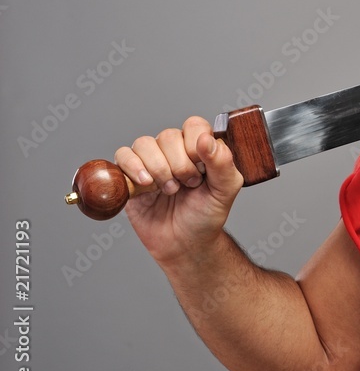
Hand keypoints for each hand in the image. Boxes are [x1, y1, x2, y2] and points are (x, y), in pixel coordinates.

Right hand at [115, 117, 243, 265]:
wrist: (184, 244)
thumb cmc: (206, 216)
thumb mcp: (224, 191)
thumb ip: (222, 163)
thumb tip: (206, 138)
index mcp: (201, 149)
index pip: (194, 126)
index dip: (195, 144)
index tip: (202, 169)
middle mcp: (176, 151)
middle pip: (168, 135)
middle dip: (179, 164)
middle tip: (187, 185)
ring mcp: (152, 162)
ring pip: (145, 143)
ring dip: (158, 168)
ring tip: (169, 190)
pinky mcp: (131, 175)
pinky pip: (123, 156)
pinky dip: (133, 168)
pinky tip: (147, 184)